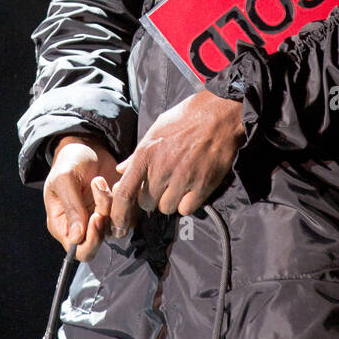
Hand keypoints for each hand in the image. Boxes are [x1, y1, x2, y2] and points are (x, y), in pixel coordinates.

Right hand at [43, 135, 118, 261]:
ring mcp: (100, 219)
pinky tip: (114, 183)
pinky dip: (124, 202)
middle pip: (98, 244)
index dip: (90, 240)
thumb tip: (77, 237)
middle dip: (104, 223)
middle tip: (102, 197)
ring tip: (99, 182)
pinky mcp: (116, 209)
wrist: (87, 146)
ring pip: (114, 228)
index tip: (96, 216)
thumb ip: (71, 207)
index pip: (78, 250)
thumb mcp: (63, 180)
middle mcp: (82, 227)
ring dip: (111, 206)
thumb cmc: (69, 161)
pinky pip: (128, 216)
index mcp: (62, 225)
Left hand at [109, 89, 244, 236]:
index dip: (119, 213)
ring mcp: (182, 178)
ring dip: (170, 201)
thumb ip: (138, 154)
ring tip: (179, 184)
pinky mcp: (202, 185)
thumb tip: (121, 170)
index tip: (119, 225)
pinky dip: (187, 203)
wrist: (219, 114)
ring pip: (166, 208)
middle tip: (162, 186)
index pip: (125, 192)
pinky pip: (186, 209)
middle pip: (146, 204)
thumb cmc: (186, 118)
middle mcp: (161, 169)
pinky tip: (191, 189)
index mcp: (146, 154)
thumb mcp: (156, 130)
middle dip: (151, 199)